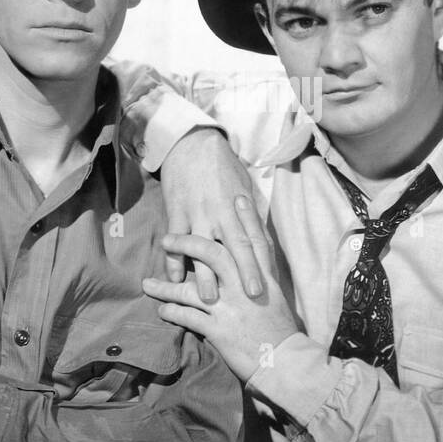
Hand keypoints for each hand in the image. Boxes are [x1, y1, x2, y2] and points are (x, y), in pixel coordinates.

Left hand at [143, 232, 300, 381]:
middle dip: (188, 244)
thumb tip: (249, 260)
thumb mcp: (275, 298)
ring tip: (148, 284)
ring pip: (193, 288)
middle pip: (215, 255)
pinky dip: (173, 313)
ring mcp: (232, 308)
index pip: (252, 242)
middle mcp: (245, 288)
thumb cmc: (279, 330)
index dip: (245, 218)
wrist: (284, 362)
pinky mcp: (220, 330)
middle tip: (168, 237)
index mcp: (262, 279)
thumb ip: (260, 276)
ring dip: (167, 285)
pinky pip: (189, 317)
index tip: (236, 197)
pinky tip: (161, 310)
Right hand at [160, 128, 270, 302]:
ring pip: (203, 247)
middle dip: (243, 272)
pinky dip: (174, 260)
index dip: (262, 263)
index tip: (268, 286)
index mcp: (240, 207)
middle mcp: (221, 212)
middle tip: (249, 297)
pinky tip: (175, 278)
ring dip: (205, 274)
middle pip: (235, 246)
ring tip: (209, 298)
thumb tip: (261, 244)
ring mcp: (197, 212)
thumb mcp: (243, 188)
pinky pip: (176, 239)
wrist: (192, 143)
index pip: (255, 239)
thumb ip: (250, 217)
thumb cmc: (222, 168)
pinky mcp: (176, 210)